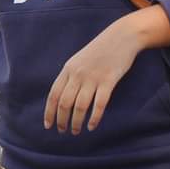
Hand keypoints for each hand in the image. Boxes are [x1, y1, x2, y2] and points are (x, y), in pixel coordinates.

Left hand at [44, 18, 142, 134]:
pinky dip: (94, 118)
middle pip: (64, 103)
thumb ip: (70, 76)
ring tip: (76, 131)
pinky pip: (99, 104)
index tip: (48, 125)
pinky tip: (91, 126)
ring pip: (80, 106)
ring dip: (76, 122)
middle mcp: (78, 74)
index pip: (53, 95)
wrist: (121, 36)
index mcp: (68, 69)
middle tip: (63, 131)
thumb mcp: (79, 60)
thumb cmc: (100, 50)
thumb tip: (61, 97)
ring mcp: (93, 77)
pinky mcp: (109, 81)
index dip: (49, 112)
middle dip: (62, 120)